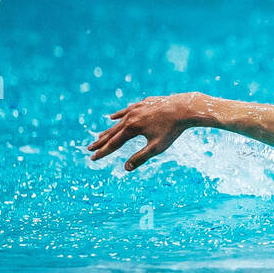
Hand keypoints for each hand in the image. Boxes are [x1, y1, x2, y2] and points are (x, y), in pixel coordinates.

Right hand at [86, 93, 202, 170]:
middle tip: (89, 149)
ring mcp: (136, 109)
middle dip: (101, 142)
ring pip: (118, 121)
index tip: (92, 159)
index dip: (103, 152)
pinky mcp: (143, 103)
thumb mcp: (157, 147)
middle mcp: (130, 117)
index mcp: (132, 129)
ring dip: (108, 130)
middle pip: (112, 132)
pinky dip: (119, 115)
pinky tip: (112, 117)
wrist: (184, 108)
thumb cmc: (172, 130)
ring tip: (98, 136)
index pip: (113, 144)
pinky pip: (126, 110)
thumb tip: (126, 168)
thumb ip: (141, 158)